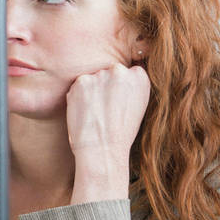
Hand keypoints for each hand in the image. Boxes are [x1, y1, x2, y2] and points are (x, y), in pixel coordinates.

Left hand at [65, 64, 151, 202]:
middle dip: (106, 86)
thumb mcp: (138, 107)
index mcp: (140, 77)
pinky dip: (79, 97)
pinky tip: (86, 112)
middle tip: (106, 108)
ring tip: (96, 113)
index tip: (119, 101)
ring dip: (92, 91)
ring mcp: (100, 75)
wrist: (103, 148)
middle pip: (110, 72)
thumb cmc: (121, 134)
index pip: (129, 72)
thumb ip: (131, 88)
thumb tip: (118, 79)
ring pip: (94, 79)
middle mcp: (121, 71)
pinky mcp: (81, 81)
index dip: (122, 88)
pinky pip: (79, 85)